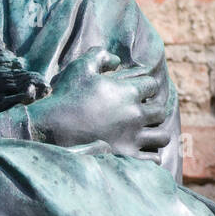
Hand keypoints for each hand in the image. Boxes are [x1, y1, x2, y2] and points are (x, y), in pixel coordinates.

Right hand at [27, 46, 171, 161]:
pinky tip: (142, 152)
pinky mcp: (126, 156)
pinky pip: (152, 159)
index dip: (146, 87)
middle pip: (160, 111)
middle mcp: (135, 115)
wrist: (52, 128)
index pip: (153, 86)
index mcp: (129, 92)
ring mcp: (132, 138)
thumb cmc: (65, 96)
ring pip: (162, 136)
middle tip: (143, 114)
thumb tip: (116, 61)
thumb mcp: (80, 67)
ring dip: (156, 133)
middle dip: (153, 110)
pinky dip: (151, 155)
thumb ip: (100, 56)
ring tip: (146, 134)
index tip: (138, 92)